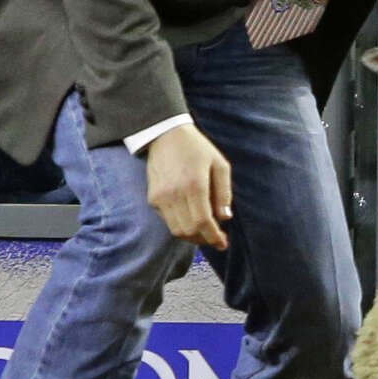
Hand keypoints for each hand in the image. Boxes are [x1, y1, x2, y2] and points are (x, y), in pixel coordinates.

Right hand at [146, 123, 233, 249]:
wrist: (165, 135)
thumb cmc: (197, 149)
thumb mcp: (220, 165)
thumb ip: (224, 192)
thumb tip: (225, 218)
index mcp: (194, 185)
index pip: (203, 222)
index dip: (213, 237)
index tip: (222, 243)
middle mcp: (174, 194)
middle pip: (189, 231)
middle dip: (204, 239)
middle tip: (216, 238)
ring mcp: (160, 197)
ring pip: (176, 230)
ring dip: (192, 236)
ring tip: (205, 232)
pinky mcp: (152, 198)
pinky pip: (167, 221)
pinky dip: (180, 225)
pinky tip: (191, 219)